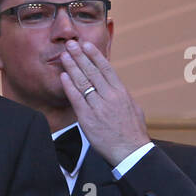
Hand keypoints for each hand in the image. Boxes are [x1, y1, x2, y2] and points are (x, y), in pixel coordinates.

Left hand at [59, 40, 148, 165]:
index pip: (106, 68)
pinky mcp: (88, 118)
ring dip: (72, 67)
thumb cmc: (132, 131)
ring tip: (64, 55)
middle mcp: (109, 96)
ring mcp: (98, 106)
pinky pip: (76, 99)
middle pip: (92, 71)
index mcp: (121, 92)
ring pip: (83, 82)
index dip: (95, 55)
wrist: (130, 150)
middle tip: (70, 44)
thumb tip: (116, 87)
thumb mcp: (133, 108)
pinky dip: (69, 86)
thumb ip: (122, 96)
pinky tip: (63, 76)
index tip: (86, 45)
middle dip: (80, 56)